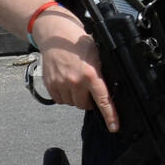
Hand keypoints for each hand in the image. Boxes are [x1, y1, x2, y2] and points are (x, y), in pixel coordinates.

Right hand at [32, 9, 118, 131]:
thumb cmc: (79, 44)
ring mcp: (61, 84)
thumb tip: (110, 89)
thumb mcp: (97, 56)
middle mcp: (76, 82)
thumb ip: (101, 74)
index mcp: (91, 74)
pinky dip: (64, 95)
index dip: (110, 115)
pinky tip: (66, 82)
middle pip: (85, 105)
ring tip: (75, 81)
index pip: (103, 100)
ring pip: (72, 103)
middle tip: (88, 88)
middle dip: (88, 100)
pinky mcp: (50, 85)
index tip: (114, 127)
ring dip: (76, 97)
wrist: (56, 37)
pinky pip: (60, 100)